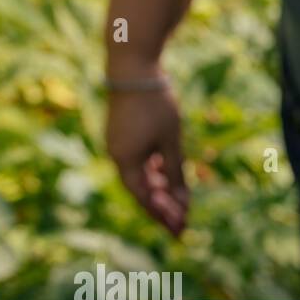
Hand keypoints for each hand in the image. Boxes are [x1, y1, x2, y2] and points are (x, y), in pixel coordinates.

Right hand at [105, 84, 188, 234]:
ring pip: (141, 177)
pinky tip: (169, 178)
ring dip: (160, 190)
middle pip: (142, 192)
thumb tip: (181, 201)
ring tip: (180, 204)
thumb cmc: (154, 105)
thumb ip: (175, 173)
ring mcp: (118, 145)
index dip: (164, 216)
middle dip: (164, 208)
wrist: (133, 67)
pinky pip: (139, 162)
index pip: (145, 199)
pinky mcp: (122, 135)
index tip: (180, 232)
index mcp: (126, 162)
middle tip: (182, 226)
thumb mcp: (171, 143)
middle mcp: (117, 156)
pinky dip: (154, 172)